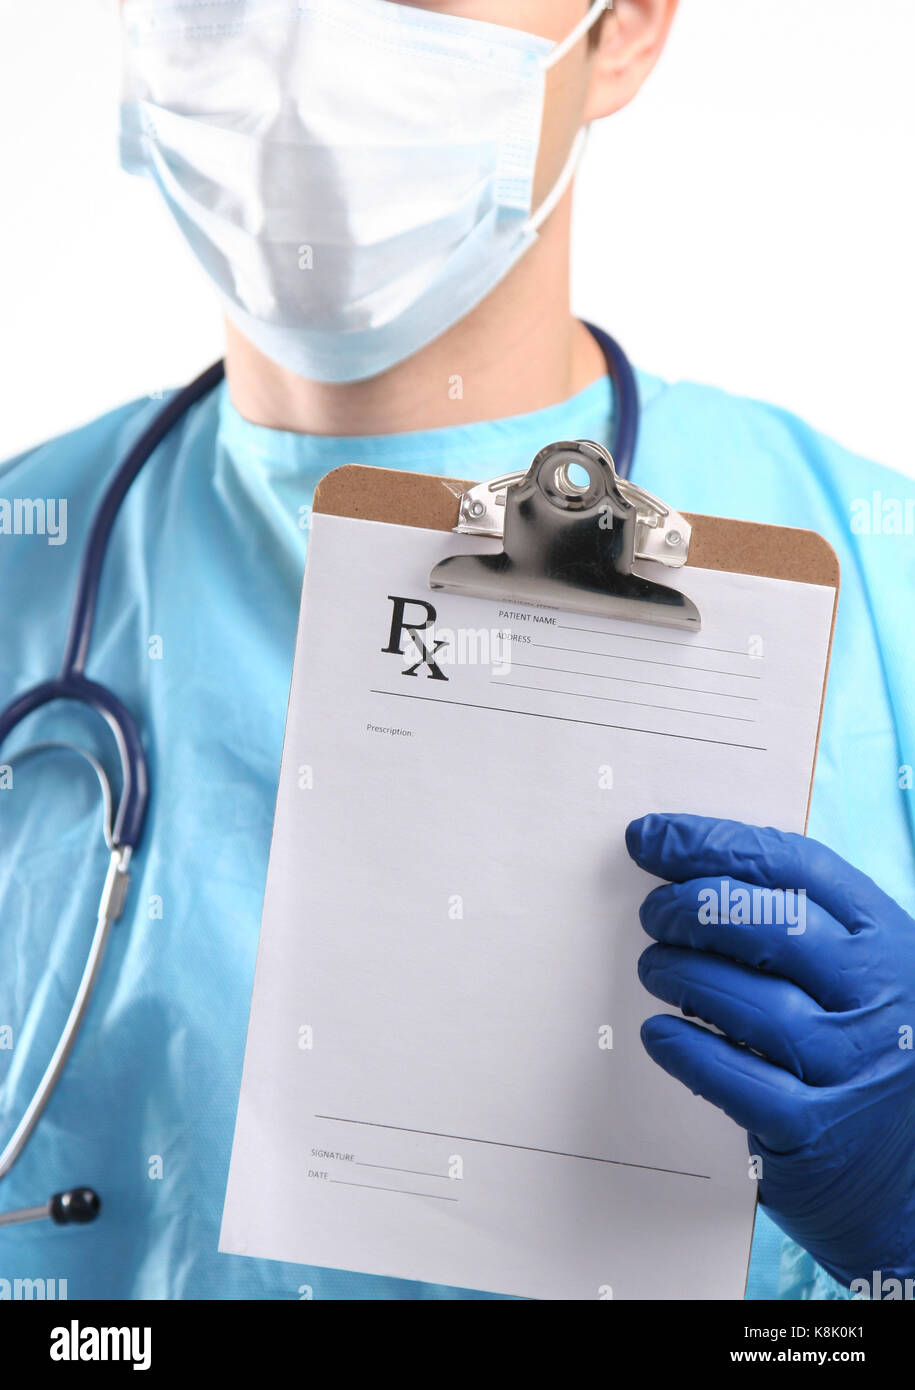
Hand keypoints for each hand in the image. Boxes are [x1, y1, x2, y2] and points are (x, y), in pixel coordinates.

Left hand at [626, 812, 914, 1287]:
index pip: (792, 866)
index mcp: (889, 940)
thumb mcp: (863, 971)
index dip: (710, 843)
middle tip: (652, 912)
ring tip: (654, 967)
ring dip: (680, 973)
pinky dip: (686, 1050)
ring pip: (747, 1000)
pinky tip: (659, 1034)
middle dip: (690, 907)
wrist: (914, 1180)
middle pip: (767, 925)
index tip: (650, 838)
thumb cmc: (870, 1051)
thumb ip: (801, 919)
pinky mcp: (815, 1132)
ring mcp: (852, 1067)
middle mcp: (881, 997)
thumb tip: (688, 868)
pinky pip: (733, 1079)